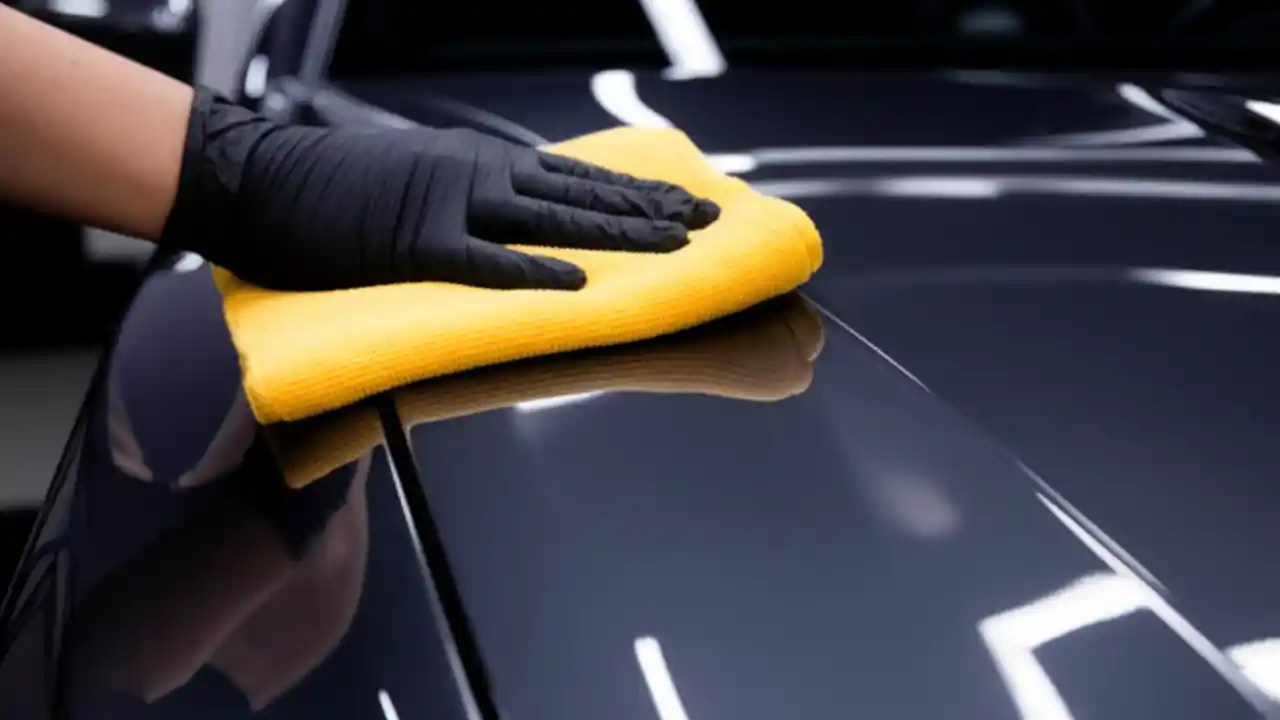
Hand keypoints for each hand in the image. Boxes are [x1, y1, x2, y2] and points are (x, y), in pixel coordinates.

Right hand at [163, 88, 719, 290]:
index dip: (635, 192)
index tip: (685, 203)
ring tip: (673, 246)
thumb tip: (519, 217)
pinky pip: (485, 263)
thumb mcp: (420, 178)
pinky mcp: (415, 244)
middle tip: (708, 223)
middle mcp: (479, 175)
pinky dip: (533, 274)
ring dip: (616, 234)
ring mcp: (450, 207)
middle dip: (650, 210)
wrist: (265, 177)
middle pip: (582, 194)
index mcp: (481, 163)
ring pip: (552, 220)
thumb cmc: (338, 187)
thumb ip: (473, 197)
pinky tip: (578, 287)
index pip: (577, 178)